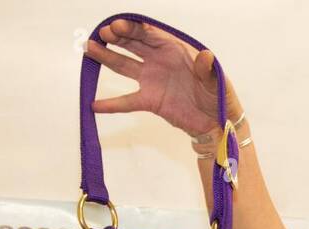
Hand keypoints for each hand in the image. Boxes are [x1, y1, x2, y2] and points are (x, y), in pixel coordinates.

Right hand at [83, 18, 243, 138]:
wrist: (216, 123)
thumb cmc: (219, 97)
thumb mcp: (217, 81)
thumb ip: (209, 70)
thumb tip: (206, 57)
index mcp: (176, 50)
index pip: (151, 34)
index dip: (133, 28)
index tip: (117, 26)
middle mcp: (160, 60)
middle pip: (134, 44)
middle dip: (117, 37)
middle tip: (101, 34)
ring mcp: (152, 80)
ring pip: (125, 65)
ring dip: (107, 58)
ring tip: (90, 50)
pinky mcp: (150, 101)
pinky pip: (127, 101)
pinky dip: (111, 104)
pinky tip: (94, 103)